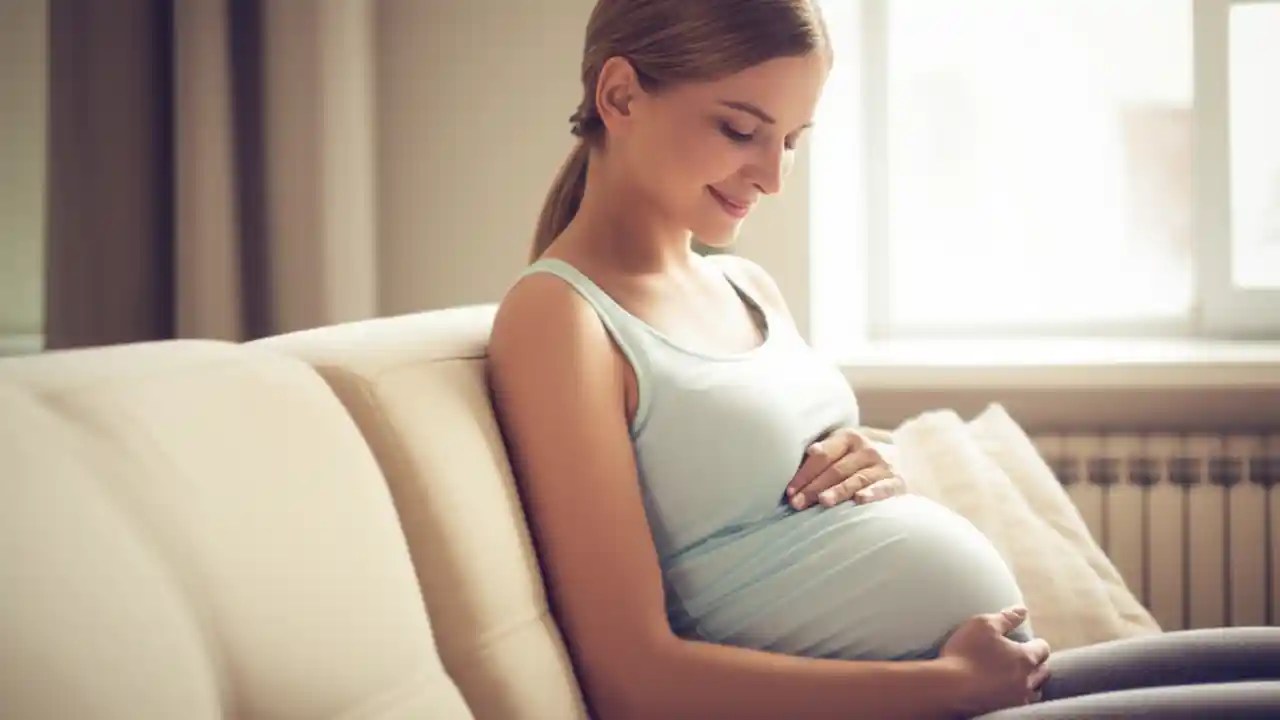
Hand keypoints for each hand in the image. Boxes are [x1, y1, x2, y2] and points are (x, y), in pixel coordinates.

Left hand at [784, 427, 906, 509]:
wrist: (903, 459)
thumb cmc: (857, 458)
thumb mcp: (841, 450)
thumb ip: (820, 457)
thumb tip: (785, 469)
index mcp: (848, 437)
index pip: (822, 455)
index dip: (804, 473)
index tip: (789, 490)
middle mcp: (866, 449)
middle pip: (835, 470)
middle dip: (814, 488)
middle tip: (797, 503)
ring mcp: (882, 465)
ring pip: (855, 479)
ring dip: (838, 491)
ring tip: (823, 502)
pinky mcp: (896, 481)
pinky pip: (883, 488)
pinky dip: (872, 493)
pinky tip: (860, 500)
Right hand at [938, 606, 1052, 716]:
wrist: (950, 689)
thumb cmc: (966, 653)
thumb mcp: (983, 625)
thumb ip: (1006, 617)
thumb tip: (1022, 610)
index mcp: (1025, 658)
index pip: (1043, 649)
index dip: (1037, 643)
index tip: (1030, 641)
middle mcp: (1028, 681)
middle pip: (1044, 672)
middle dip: (1037, 664)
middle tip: (1024, 659)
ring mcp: (1018, 700)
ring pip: (1035, 692)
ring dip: (1030, 683)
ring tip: (1018, 679)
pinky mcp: (1007, 713)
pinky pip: (1021, 705)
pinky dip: (1017, 698)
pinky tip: (1006, 694)